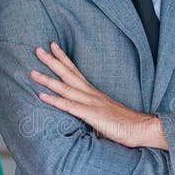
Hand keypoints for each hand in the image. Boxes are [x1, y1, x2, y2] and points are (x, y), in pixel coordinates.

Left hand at [31, 42, 164, 148]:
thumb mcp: (105, 115)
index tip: (53, 46)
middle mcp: (91, 94)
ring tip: (32, 71)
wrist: (142, 129)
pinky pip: (69, 106)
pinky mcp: (91, 114)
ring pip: (65, 88)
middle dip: (52, 61)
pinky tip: (41, 95)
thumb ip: (93, 112)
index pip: (76, 71)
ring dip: (48, 79)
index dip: (64, 58)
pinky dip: (54, 100)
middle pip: (69, 73)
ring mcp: (91, 103)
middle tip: (38, 49)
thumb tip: (83, 115)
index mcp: (94, 93)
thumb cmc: (125, 125)